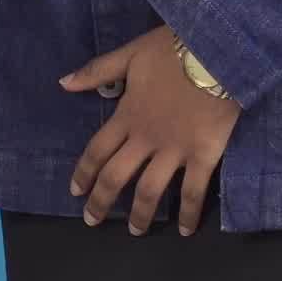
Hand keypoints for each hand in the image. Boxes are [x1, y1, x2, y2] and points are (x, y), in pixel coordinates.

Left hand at [58, 25, 240, 234]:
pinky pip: (194, 191)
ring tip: (135, 231)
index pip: (97, 150)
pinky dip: (189, 213)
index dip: (84, 172)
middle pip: (117, 177)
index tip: (75, 191)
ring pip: (151, 191)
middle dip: (101, 202)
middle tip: (91, 221)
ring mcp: (175, 151)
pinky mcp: (204, 156)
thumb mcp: (131, 54)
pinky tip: (186, 230)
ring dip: (141, 214)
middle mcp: (146, 139)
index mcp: (127, 115)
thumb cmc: (174, 49)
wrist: (218, 51)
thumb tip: (63, 83)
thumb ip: (97, 71)